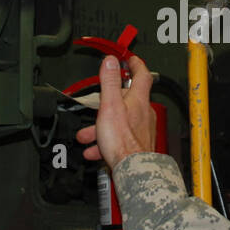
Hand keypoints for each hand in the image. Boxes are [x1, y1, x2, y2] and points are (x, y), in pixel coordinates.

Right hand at [74, 54, 156, 170]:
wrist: (133, 169)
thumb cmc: (122, 140)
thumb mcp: (110, 105)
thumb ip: (109, 82)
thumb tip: (110, 62)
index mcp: (138, 99)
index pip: (142, 75)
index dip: (135, 64)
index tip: (129, 59)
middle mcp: (143, 112)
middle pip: (125, 100)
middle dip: (106, 103)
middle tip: (95, 104)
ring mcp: (141, 129)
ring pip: (118, 122)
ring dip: (101, 127)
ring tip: (86, 135)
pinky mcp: (137, 144)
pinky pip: (118, 138)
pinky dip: (105, 142)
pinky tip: (94, 150)